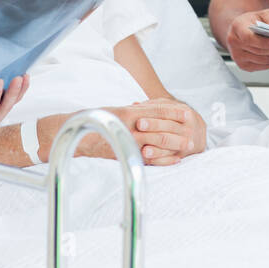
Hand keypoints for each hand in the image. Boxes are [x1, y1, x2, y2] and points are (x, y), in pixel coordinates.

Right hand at [80, 99, 205, 165]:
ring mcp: (126, 139)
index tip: (187, 111)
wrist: (75, 134)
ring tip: (189, 145)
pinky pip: (147, 158)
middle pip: (159, 125)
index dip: (172, 111)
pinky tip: (175, 160)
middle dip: (178, 127)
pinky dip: (162, 159)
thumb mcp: (115, 111)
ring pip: (155, 141)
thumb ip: (132, 111)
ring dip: (174, 143)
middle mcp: (128, 124)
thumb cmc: (95, 121)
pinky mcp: (123, 153)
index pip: (155, 109)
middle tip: (194, 129)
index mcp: (128, 111)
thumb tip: (146, 107)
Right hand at [225, 9, 268, 71]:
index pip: (250, 38)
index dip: (265, 42)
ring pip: (262, 61)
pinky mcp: (244, 65)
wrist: (241, 29)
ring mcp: (238, 56)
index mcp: (237, 27)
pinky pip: (262, 66)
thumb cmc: (252, 21)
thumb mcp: (263, 13)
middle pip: (259, 51)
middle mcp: (235, 43)